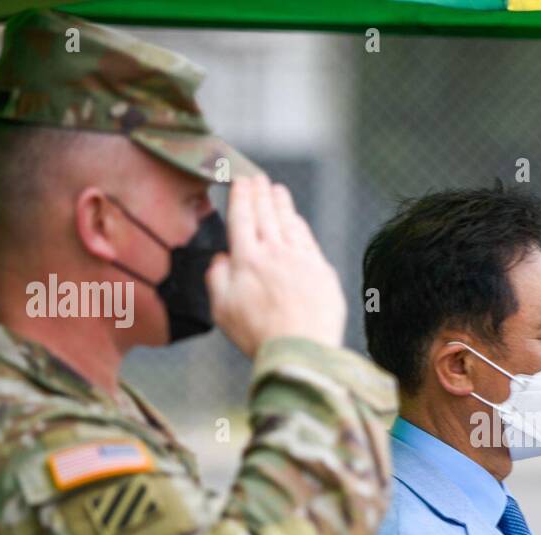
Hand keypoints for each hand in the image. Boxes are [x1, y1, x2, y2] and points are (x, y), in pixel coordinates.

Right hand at [207, 175, 345, 355]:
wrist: (302, 350)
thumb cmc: (259, 335)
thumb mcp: (222, 310)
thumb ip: (217, 277)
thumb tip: (221, 257)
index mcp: (247, 260)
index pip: (242, 218)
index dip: (241, 196)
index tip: (241, 181)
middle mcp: (275, 253)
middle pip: (266, 214)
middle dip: (260, 192)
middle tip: (258, 178)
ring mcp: (302, 259)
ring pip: (289, 222)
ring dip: (281, 203)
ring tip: (277, 190)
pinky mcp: (322, 271)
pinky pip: (308, 239)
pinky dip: (300, 225)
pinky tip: (297, 220)